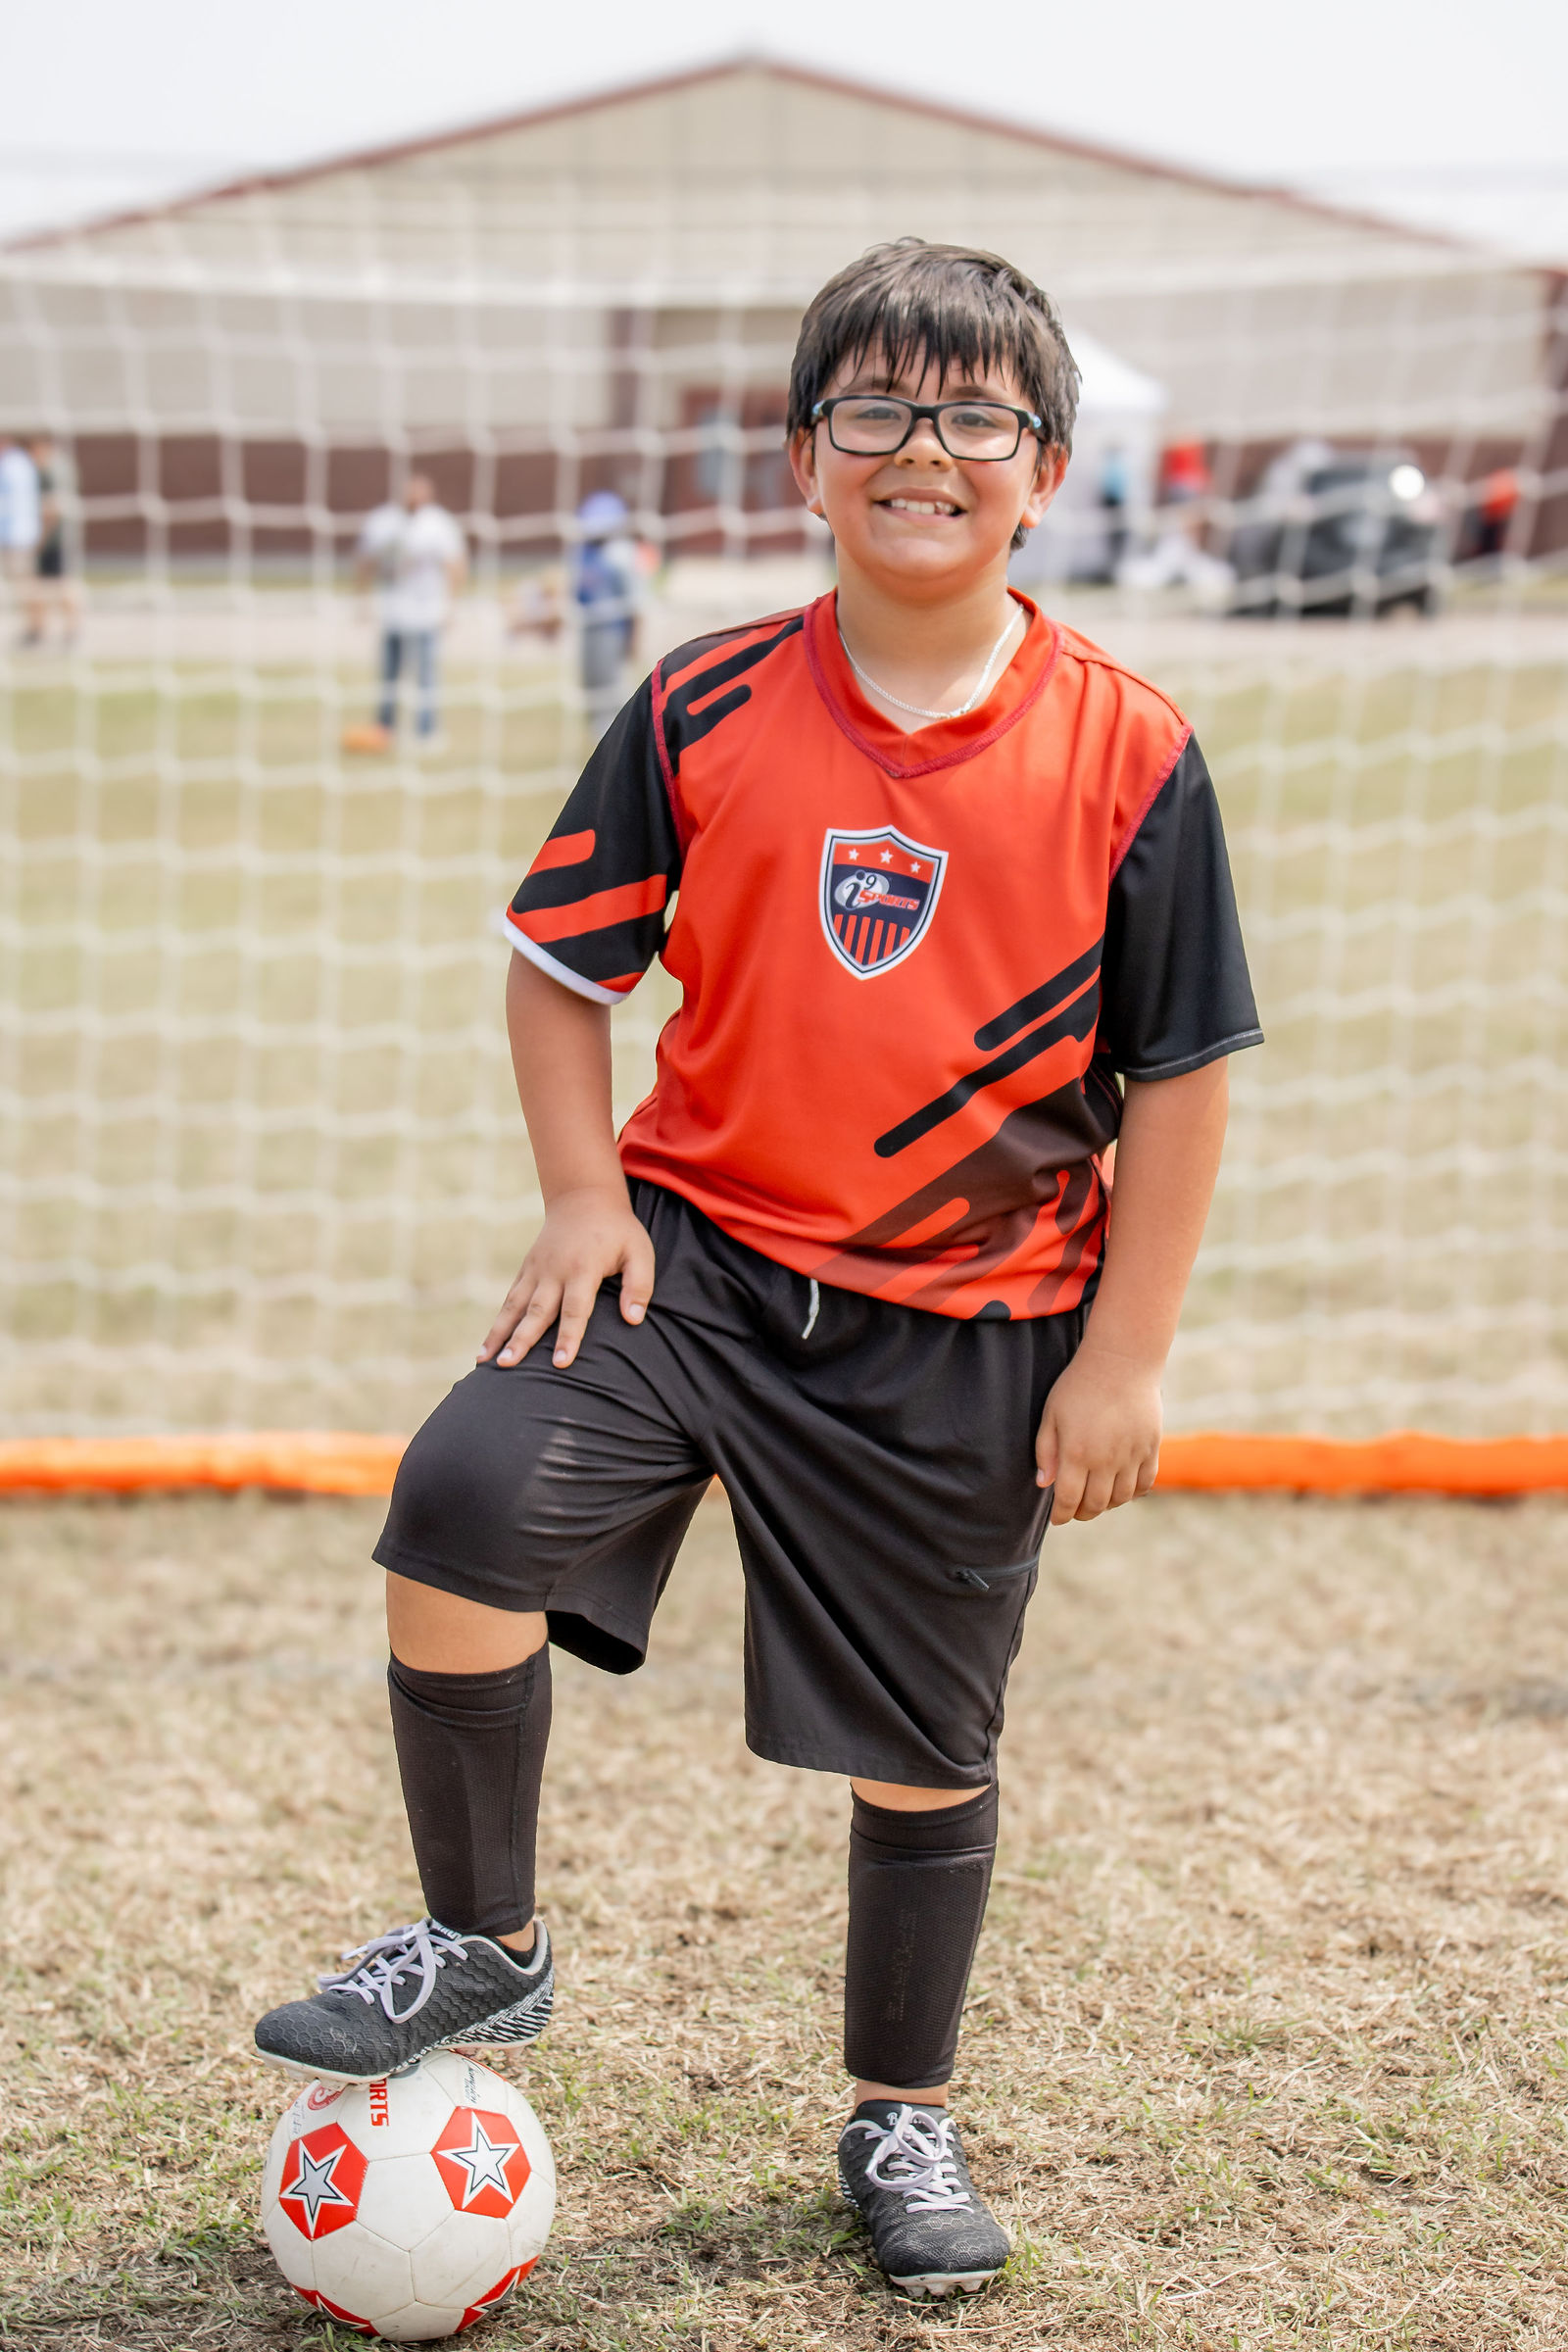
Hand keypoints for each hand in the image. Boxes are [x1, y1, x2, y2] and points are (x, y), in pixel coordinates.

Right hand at [478, 1185, 653, 1370]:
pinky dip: (497, 1322)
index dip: (569, 1337)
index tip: (560, 1364)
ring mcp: (536, 1269)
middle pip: (537, 1311)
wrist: (583, 1197)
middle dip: (522, 1340)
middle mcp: (554, 1271)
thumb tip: (634, 1319)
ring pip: (514, 1306)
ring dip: (498, 1334)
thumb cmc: (617, 1231)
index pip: (575, 1309)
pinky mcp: (526, 1269)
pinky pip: (510, 1298)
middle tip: (508, 1366)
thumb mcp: (640, 1251)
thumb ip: (640, 1285)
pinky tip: (487, 1346)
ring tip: (483, 1361)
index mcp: (583, 1268)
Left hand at [1034, 1343, 1161, 1524]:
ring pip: (1121, 1498)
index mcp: (1077, 1453)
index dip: (1061, 1515)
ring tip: (1096, 1499)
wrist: (1121, 1361)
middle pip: (1096, 1505)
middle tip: (1075, 1510)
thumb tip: (1045, 1484)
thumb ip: (1046, 1451)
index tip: (1057, 1518)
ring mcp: (1132, 1455)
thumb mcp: (1051, 1414)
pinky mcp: (1151, 1448)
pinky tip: (1120, 1488)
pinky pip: (1145, 1483)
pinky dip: (1132, 1493)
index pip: (1069, 1500)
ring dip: (1107, 1505)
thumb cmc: (1079, 1386)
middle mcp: (1106, 1460)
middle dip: (1082, 1513)